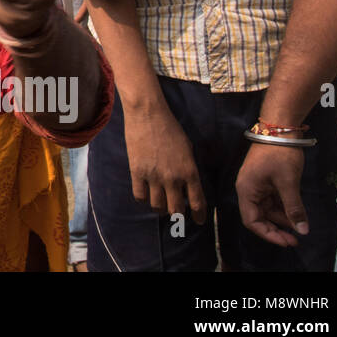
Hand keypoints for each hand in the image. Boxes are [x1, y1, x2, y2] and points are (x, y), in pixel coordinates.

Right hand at [123, 101, 207, 222]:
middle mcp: (173, 178)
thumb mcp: (188, 149)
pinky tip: (146, 193)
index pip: (197, 203)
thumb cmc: (171, 128)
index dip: (198, 216)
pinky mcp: (137, 172)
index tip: (198, 221)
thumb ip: (188, 169)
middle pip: (176, 210)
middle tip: (176, 212)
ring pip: (157, 206)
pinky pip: (140, 196)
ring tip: (160, 203)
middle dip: (178, 214)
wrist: (148, 114)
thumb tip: (187, 185)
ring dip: (160, 207)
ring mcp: (153, 176)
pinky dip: (143, 198)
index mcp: (190, 171)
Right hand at [235, 142, 307, 246]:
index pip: (252, 221)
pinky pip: (272, 200)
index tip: (288, 242)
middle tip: (296, 239)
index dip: (269, 234)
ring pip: (267, 209)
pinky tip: (296, 213)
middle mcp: (248, 190)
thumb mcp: (288, 183)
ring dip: (282, 219)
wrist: (279, 129)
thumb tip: (302, 231)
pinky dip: (283, 208)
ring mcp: (256, 184)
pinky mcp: (265, 180)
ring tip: (300, 226)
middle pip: (259, 216)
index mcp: (246, 191)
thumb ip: (293, 208)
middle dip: (277, 229)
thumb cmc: (279, 155)